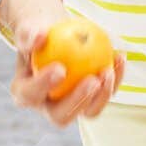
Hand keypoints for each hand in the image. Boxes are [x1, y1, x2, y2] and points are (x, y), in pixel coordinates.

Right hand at [7, 0, 125, 129]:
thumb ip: (30, 34)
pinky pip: (106, 93)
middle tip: (91, 80)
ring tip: (108, 71)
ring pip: (89, 112)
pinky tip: (120, 57)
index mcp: (25, 93)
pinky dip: (116, 77)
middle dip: (78, 101)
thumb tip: (40, 36)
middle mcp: (47, 107)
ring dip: (102, 95)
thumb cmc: (39, 34)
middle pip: (61, 116)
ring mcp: (72, 107)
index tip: (60, 68)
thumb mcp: (29, 29)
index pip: (30, 94)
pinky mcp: (93, 99)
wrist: (56, 38)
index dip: (43, 86)